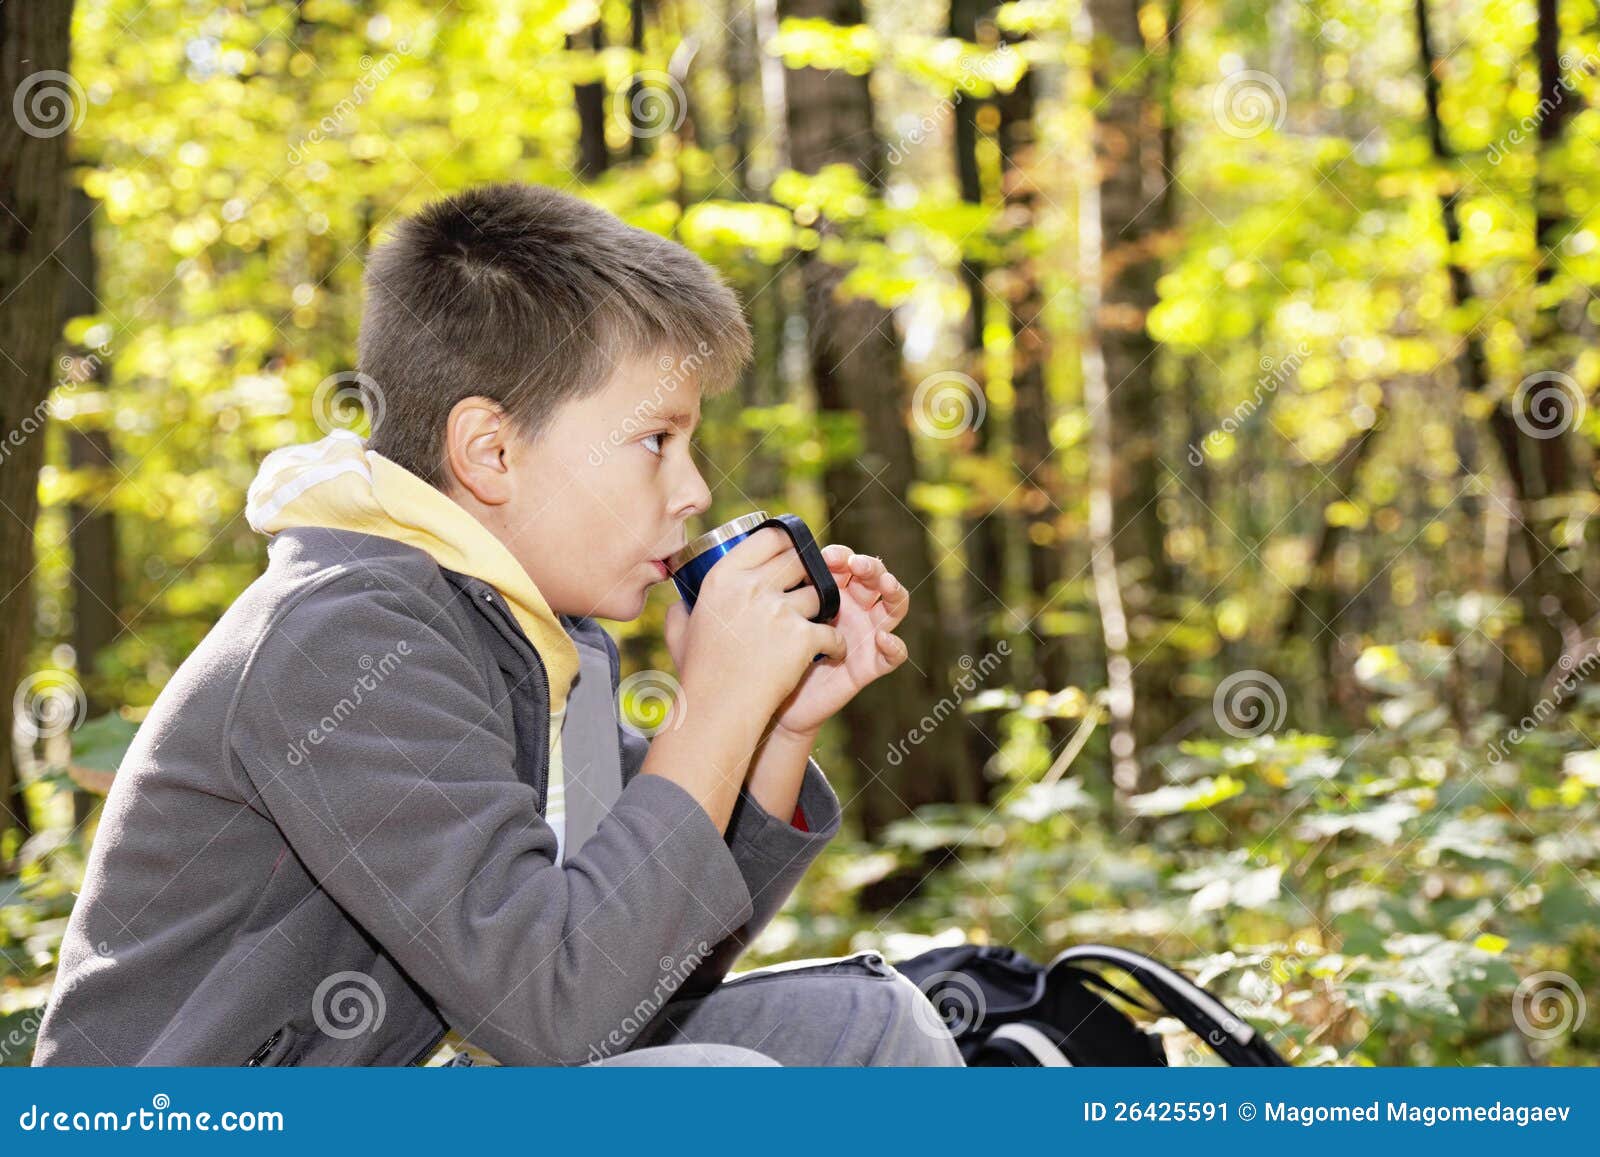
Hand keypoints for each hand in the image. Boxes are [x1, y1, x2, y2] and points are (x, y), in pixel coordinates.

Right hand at [662, 527, 846, 726]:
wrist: (718, 711)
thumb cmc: (700, 674)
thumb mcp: (680, 635)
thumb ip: (679, 613)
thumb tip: (679, 602)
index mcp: (724, 577)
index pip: (770, 537)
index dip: (789, 542)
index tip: (795, 555)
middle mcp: (751, 587)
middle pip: (799, 561)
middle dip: (810, 574)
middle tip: (811, 591)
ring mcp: (778, 611)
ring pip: (820, 594)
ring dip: (824, 610)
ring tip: (820, 626)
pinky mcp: (801, 637)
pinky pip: (832, 632)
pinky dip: (836, 645)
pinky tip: (832, 653)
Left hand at [767, 545, 910, 738]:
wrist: (775, 700)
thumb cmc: (772, 652)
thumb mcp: (775, 616)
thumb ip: (782, 591)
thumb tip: (774, 559)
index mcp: (834, 591)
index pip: (847, 564)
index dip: (841, 556)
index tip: (825, 556)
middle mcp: (855, 608)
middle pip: (874, 578)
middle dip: (869, 567)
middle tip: (856, 565)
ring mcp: (867, 634)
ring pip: (894, 606)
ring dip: (893, 591)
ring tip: (885, 584)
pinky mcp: (872, 664)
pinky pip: (895, 654)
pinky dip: (894, 645)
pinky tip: (882, 638)